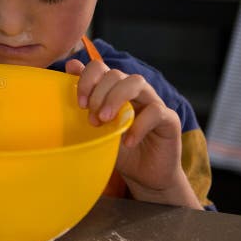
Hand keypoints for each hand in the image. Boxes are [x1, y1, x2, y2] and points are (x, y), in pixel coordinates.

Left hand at [65, 59, 200, 208]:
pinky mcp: (169, 119)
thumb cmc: (116, 148)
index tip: (80, 103)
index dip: (87, 79)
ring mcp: (152, 101)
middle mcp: (133, 90)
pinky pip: (156, 111)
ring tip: (106, 120)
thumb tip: (71, 65)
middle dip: (99, 93)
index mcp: (113, 88)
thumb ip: (85, 99)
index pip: (99, 67)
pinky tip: (128, 141)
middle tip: (92, 119)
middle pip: (116, 74)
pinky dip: (139, 125)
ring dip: (116, 99)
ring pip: (137, 83)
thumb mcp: (94, 126)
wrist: (143, 175)